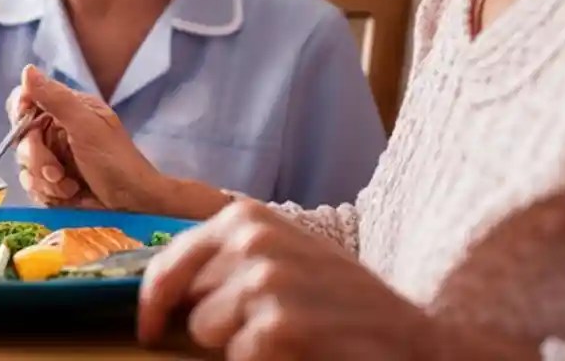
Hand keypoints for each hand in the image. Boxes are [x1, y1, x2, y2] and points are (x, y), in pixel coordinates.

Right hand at [5, 65, 168, 212]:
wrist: (133, 205)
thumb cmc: (116, 162)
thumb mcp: (87, 127)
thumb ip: (56, 99)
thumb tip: (27, 70)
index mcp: (68, 109)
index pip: (28, 98)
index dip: (20, 110)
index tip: (24, 124)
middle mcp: (57, 131)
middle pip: (21, 136)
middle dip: (37, 158)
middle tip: (57, 171)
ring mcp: (54, 158)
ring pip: (25, 165)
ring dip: (45, 180)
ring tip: (70, 187)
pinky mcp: (52, 184)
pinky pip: (32, 186)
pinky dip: (48, 193)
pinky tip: (68, 196)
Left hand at [139, 201, 438, 360]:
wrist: (414, 339)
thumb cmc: (341, 302)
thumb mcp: (284, 258)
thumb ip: (226, 262)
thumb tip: (163, 293)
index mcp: (246, 217)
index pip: (170, 262)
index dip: (154, 302)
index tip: (150, 329)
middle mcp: (251, 239)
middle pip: (190, 305)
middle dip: (218, 324)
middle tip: (273, 326)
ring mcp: (264, 280)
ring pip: (208, 334)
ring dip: (242, 344)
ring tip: (292, 334)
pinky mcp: (278, 325)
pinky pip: (238, 358)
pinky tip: (302, 350)